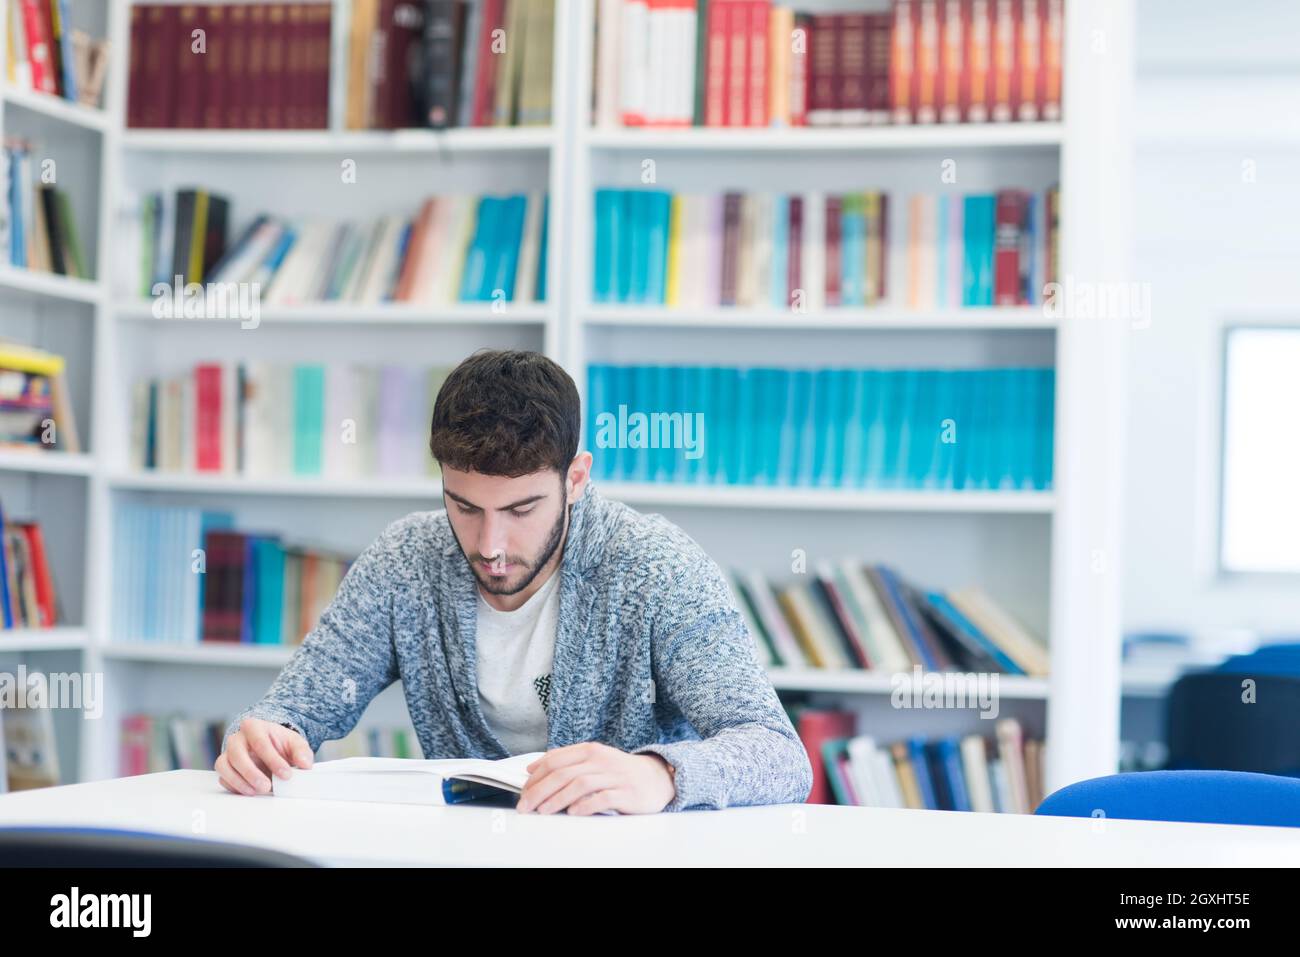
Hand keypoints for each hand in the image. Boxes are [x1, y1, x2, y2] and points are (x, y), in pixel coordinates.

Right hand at [216, 717, 313, 795]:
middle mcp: (237, 739)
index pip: (260, 742)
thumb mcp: (294, 742)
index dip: (273, 760)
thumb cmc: (279, 743)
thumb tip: (305, 764)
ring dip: (240, 782)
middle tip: (266, 786)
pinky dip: (234, 787)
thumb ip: (301, 752)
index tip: (286, 774)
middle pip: (237, 754)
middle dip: (251, 773)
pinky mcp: (225, 768)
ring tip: (257, 791)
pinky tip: (249, 791)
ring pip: (224, 766)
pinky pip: (223, 778)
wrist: (270, 747)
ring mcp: (228, 753)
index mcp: (254, 726)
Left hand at [517, 742, 675, 815]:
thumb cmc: (620, 771)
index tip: (523, 790)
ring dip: (557, 799)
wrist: (656, 778)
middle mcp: (601, 760)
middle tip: (526, 805)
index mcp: (590, 750)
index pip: (556, 760)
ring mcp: (614, 776)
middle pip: (563, 773)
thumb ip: (566, 762)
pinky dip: (585, 806)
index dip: (536, 776)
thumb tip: (533, 769)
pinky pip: (602, 799)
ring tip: (543, 811)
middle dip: (540, 790)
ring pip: (579, 785)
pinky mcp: (625, 793)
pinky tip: (573, 813)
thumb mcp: (594, 760)